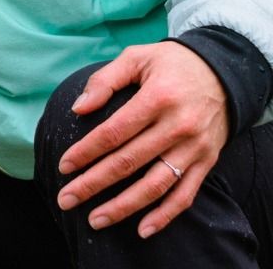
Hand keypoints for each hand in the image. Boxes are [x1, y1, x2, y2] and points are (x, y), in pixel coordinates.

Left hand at [55, 42, 228, 239]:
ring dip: (123, 207)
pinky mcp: (206, 163)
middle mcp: (177, 127)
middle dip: (93, 183)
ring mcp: (194, 149)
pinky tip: (141, 229)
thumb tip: (78, 108)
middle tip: (66, 198)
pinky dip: (164, 216)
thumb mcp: (136, 57)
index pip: (114, 132)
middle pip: (129, 162)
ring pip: (155, 186)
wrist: (223, 73)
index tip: (64, 166)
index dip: (87, 151)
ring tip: (95, 219)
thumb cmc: (170, 63)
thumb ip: (105, 80)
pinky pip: (185, 195)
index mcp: (157, 98)